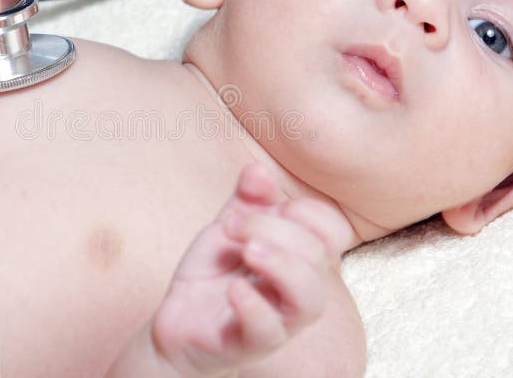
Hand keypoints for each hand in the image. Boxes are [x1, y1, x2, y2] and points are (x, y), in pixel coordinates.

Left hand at [150, 164, 338, 377]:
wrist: (179, 320)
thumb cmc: (215, 273)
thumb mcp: (229, 226)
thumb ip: (246, 198)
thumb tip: (258, 170)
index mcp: (301, 257)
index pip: (333, 230)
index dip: (305, 210)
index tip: (262, 204)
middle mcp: (298, 290)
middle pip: (317, 255)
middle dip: (275, 228)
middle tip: (233, 226)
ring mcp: (278, 320)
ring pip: (309, 299)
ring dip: (280, 265)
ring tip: (247, 251)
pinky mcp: (250, 343)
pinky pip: (268, 330)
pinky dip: (253, 304)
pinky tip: (233, 288)